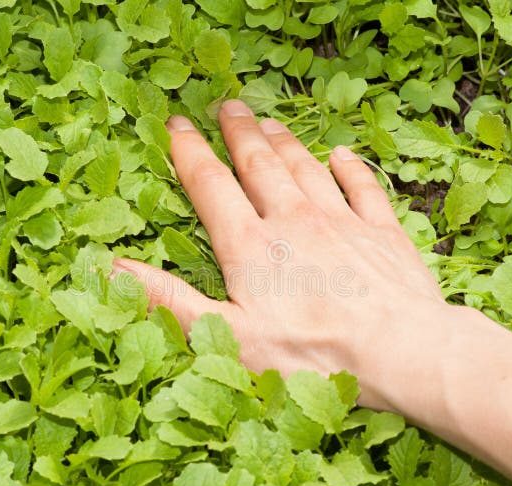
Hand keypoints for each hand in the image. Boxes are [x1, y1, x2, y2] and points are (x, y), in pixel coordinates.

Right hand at [113, 99, 450, 408]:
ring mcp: (341, 222)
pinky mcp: (382, 233)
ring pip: (306, 168)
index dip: (191, 152)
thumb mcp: (226, 335)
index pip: (211, 185)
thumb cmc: (310, 354)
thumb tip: (110, 268)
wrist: (401, 352)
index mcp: (250, 245)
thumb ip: (168, 298)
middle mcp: (293, 220)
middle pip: (260, 164)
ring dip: (285, 141)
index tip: (177, 125)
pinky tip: (342, 155)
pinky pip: (363, 188)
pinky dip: (351, 168)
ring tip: (269, 121)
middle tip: (228, 106)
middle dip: (240, 132)